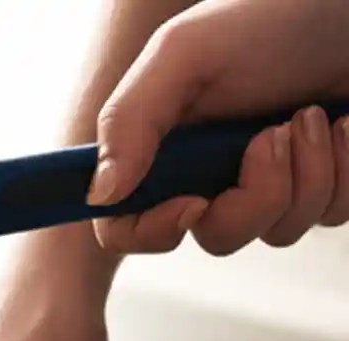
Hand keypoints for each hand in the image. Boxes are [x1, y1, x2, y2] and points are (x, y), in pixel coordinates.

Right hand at [88, 0, 348, 254]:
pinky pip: (328, 215)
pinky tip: (345, 126)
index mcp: (163, 146)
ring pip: (278, 230)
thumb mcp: (185, 53)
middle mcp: (210, 171)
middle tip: (272, 134)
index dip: (150, 231)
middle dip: (256, 195)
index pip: (125, 225)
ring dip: (309, 175)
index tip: (191, 204)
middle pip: (215, 235)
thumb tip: (99, 194)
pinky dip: (344, 174)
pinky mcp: (319, 182)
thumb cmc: (271, 16)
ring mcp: (267, 180)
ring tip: (314, 115)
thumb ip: (130, 120)